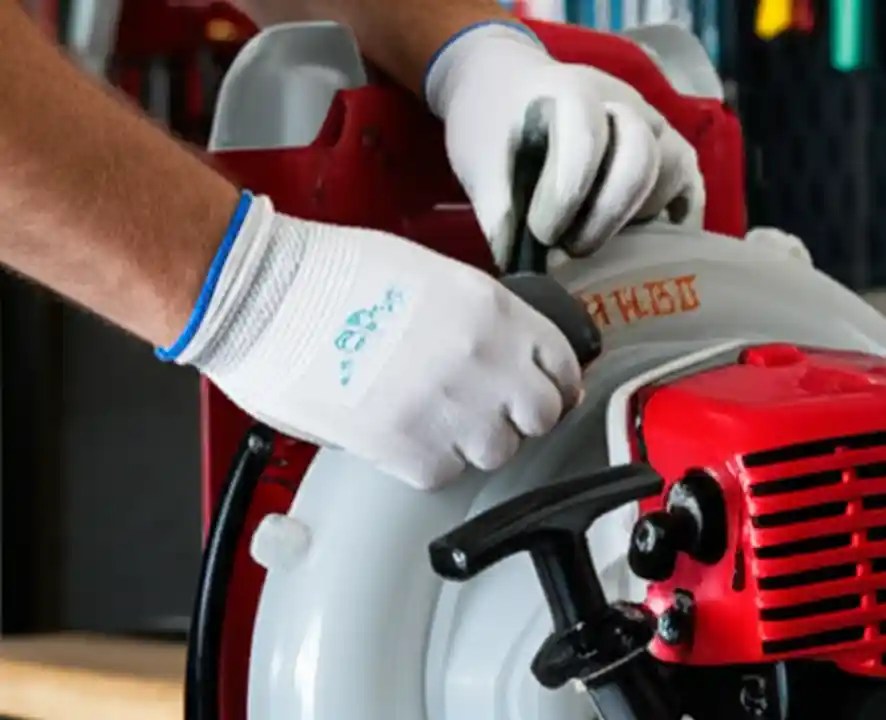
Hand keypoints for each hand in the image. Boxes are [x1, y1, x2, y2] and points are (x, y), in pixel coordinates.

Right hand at [164, 192, 582, 489]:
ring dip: (473, 442)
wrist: (261, 296)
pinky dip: (428, 462)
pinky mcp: (409, 449)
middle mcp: (482, 359)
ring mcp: (450, 407)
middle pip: (541, 416)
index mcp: (490, 307)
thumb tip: (502, 356)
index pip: (561, 363)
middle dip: (518, 417)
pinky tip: (403, 434)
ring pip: (497, 451)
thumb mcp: (429, 274)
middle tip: (486, 410)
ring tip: (435, 420)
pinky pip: (445, 474)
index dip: (554, 383)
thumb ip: (477, 318)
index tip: (542, 391)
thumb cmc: (326, 273)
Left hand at [424, 22, 705, 267]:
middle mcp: (622, 103)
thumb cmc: (493, 127)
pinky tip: (645, 244)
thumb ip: (499, 211)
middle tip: (572, 248)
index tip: (541, 234)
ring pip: (672, 170)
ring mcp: (652, 124)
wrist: (509, 90)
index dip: (567, 195)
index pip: (586, 140)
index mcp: (570, 93)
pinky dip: (676, 219)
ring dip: (639, 215)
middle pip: (641, 157)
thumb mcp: (480, 161)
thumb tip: (523, 270)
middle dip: (608, 215)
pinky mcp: (669, 150)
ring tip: (599, 239)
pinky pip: (689, 186)